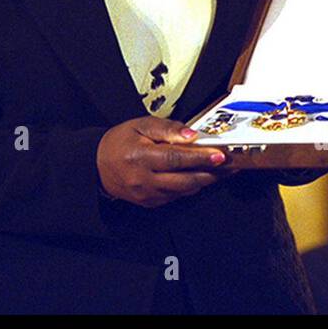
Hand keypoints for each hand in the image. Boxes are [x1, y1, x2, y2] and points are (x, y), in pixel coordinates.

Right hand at [95, 116, 225, 207]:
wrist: (98, 165)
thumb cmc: (121, 142)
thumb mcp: (141, 125)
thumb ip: (167, 129)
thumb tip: (190, 135)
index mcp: (141, 158)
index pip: (176, 159)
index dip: (200, 158)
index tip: (219, 155)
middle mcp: (144, 180)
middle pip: (185, 180)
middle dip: (211, 173)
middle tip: (229, 165)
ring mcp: (147, 194)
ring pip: (183, 191)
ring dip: (204, 181)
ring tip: (221, 171)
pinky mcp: (150, 202)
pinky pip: (176, 196)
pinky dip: (191, 187)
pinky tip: (201, 177)